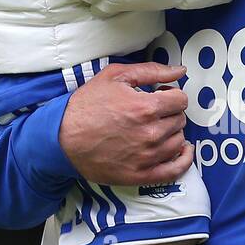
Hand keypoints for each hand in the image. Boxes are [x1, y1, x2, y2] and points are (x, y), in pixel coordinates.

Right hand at [58, 61, 192, 184]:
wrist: (61, 138)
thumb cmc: (86, 106)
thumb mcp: (114, 76)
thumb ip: (151, 71)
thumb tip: (180, 70)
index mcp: (146, 108)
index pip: (181, 100)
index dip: (172, 95)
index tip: (161, 97)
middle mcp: (150, 133)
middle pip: (180, 120)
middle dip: (170, 113)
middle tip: (154, 112)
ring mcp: (147, 157)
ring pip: (178, 141)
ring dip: (172, 132)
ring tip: (156, 127)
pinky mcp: (141, 174)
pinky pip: (175, 170)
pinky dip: (184, 160)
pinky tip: (182, 150)